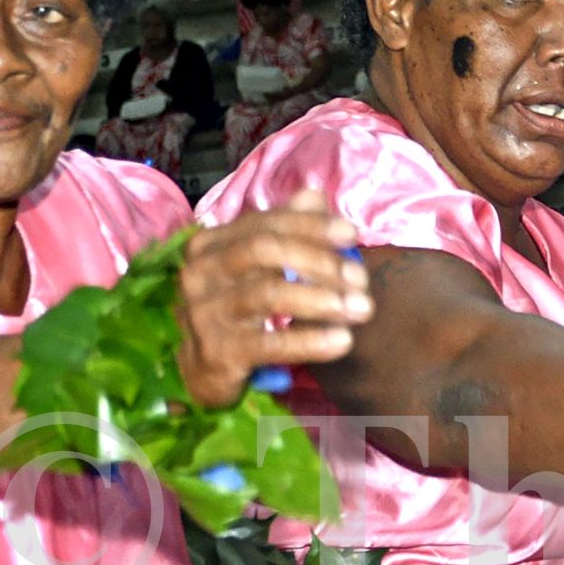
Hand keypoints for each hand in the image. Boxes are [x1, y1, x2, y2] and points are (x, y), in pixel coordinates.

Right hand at [173, 190, 373, 406]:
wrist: (201, 370)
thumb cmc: (236, 311)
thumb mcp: (256, 268)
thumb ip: (283, 230)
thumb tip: (313, 194)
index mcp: (210, 245)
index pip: (264, 224)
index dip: (310, 225)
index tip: (351, 234)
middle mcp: (201, 273)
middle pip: (266, 252)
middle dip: (321, 262)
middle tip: (361, 280)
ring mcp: (205, 313)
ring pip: (269, 294)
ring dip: (323, 299)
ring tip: (362, 308)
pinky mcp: (218, 352)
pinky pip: (271, 343)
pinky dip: (311, 340)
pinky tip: (342, 340)